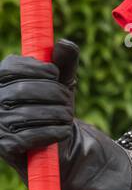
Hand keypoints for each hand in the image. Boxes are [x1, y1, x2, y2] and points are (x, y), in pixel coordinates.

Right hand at [0, 39, 78, 176]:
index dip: (38, 69)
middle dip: (53, 93)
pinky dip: (54, 132)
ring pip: (30, 113)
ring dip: (57, 114)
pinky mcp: (5, 146)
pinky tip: (64, 130)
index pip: (13, 66)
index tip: (56, 74)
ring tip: (67, 116)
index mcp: (0, 78)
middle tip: (67, 99)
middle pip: (24, 90)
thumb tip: (65, 43)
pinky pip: (32, 136)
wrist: (53, 142)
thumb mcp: (61, 81)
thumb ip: (64, 61)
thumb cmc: (54, 104)